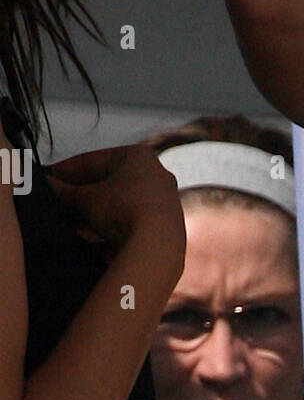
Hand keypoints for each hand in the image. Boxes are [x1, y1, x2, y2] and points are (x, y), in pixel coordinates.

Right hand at [45, 144, 184, 258]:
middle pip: (106, 182)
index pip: (92, 160)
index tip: (46, 180)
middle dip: (79, 195)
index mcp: (137, 156)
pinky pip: (127, 221)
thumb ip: (64, 191)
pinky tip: (88, 239)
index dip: (65, 170)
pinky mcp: (161, 224)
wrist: (156, 243)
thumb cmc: (125, 209)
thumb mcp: (86, 198)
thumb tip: (48, 186)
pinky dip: (107, 227)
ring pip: (116, 203)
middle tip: (55, 204)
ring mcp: (161, 199)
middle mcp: (154, 174)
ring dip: (91, 213)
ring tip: (67, 224)